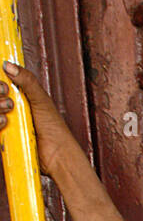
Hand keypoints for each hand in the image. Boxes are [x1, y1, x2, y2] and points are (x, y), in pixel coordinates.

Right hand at [0, 60, 75, 179]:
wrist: (57, 155)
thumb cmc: (54, 129)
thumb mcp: (41, 99)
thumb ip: (27, 81)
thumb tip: (8, 65)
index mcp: (20, 97)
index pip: (2, 86)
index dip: (0, 85)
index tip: (5, 87)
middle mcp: (12, 109)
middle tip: (10, 104)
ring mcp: (9, 124)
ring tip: (8, 115)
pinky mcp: (6, 139)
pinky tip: (5, 123)